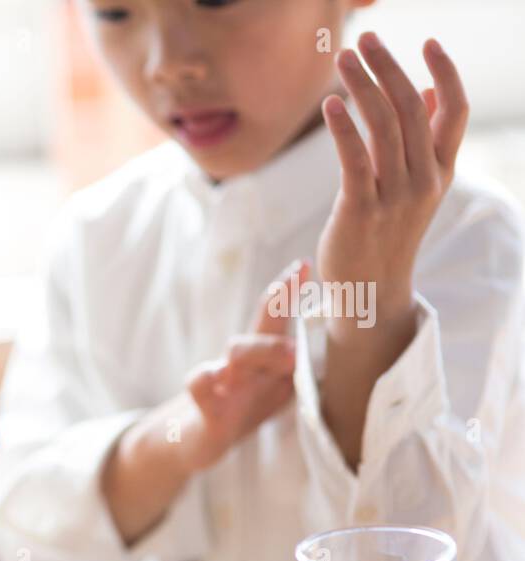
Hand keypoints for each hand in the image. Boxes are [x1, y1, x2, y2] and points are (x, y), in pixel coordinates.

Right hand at [174, 261, 303, 471]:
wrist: (199, 442)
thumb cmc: (242, 411)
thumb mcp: (275, 391)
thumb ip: (299, 372)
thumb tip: (353, 356)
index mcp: (266, 360)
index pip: (279, 319)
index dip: (290, 291)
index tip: (305, 264)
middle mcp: (243, 363)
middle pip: (261, 324)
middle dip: (279, 300)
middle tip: (296, 278)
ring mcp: (222, 382)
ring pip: (237, 351)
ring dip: (263, 349)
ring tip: (292, 356)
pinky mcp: (205, 409)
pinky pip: (200, 386)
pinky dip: (206, 379)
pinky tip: (216, 377)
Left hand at [318, 33, 467, 336]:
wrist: (372, 293)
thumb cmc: (387, 234)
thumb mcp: (414, 187)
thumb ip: (422, 142)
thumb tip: (426, 94)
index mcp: (440, 170)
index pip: (455, 110)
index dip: (445, 72)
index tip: (427, 41)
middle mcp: (423, 180)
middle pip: (411, 107)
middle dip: (388, 67)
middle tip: (365, 40)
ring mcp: (393, 196)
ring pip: (382, 126)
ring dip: (361, 86)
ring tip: (343, 59)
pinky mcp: (360, 211)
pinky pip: (354, 160)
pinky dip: (343, 127)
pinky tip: (331, 104)